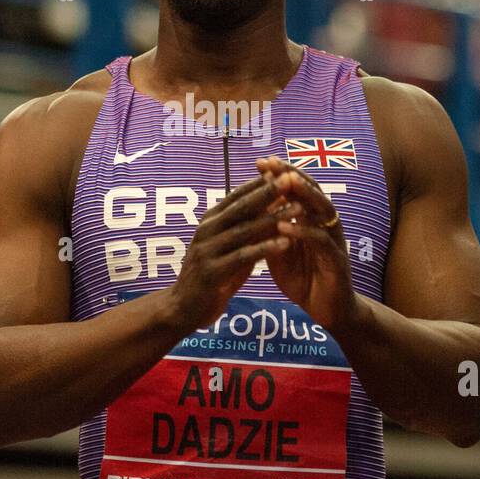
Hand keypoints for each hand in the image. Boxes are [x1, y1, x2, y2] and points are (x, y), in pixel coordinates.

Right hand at [166, 173, 295, 330]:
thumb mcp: (230, 247)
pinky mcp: (213, 272)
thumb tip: (273, 205)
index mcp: (210, 220)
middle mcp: (207, 230)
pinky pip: (244, 256)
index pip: (238, 195)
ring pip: (245, 229)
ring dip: (273, 218)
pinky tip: (285, 243)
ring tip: (296, 209)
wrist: (182, 308)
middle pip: (242, 207)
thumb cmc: (211, 275)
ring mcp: (208, 250)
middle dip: (268, 192)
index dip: (261, 182)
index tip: (284, 170)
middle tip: (291, 178)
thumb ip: (247, 228)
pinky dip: (266, 248)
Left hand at [256, 155, 357, 329]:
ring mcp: (334, 241)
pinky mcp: (337, 261)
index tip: (261, 162)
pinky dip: (303, 232)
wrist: (328, 311)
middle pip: (313, 191)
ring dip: (304, 195)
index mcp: (312, 220)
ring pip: (322, 210)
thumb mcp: (280, 251)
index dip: (282, 175)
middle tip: (272, 163)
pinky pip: (321, 242)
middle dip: (292, 175)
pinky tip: (285, 226)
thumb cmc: (304, 279)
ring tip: (284, 183)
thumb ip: (270, 231)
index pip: (299, 190)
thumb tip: (250, 210)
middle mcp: (326, 225)